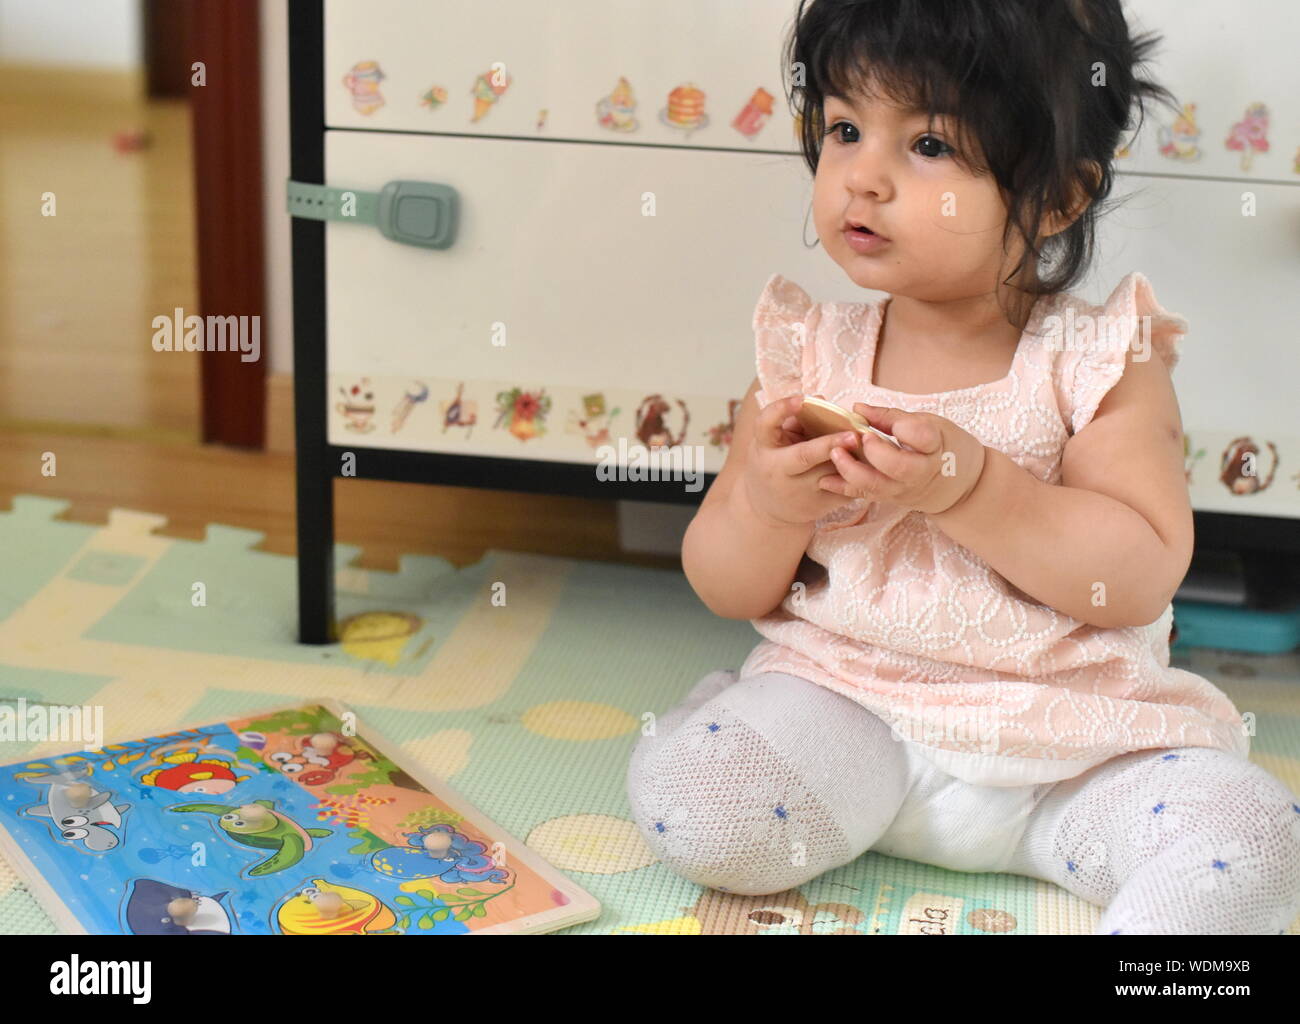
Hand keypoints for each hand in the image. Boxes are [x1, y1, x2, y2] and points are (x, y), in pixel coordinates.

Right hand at [741, 395, 863, 527]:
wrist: (769, 510)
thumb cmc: (773, 464)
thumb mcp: (772, 442)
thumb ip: (793, 421)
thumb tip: (822, 401)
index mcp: (764, 449)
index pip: (766, 424)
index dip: (782, 409)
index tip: (802, 399)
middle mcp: (780, 471)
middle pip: (805, 455)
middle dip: (830, 444)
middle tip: (854, 434)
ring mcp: (801, 491)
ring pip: (831, 473)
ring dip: (853, 457)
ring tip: (871, 445)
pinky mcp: (821, 505)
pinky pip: (846, 487)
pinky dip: (861, 474)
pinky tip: (871, 463)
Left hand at [818, 403, 986, 514]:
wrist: (956, 485)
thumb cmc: (942, 446)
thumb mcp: (928, 423)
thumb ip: (892, 417)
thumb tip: (857, 408)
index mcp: (934, 446)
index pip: (923, 438)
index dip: (905, 429)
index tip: (894, 421)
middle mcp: (919, 472)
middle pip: (898, 467)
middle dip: (876, 453)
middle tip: (859, 437)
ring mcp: (903, 489)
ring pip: (876, 486)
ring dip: (851, 471)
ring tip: (834, 453)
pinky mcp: (890, 498)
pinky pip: (864, 495)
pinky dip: (842, 487)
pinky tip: (824, 479)